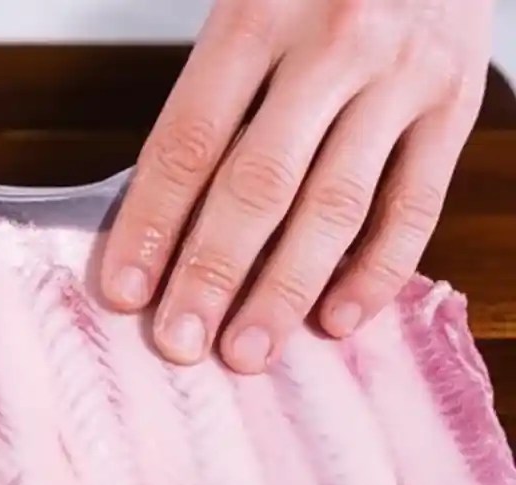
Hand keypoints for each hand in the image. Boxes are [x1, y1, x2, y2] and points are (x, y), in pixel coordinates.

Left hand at [98, 0, 491, 372]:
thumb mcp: (246, 0)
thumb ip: (210, 90)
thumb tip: (162, 212)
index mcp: (256, 15)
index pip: (188, 142)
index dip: (151, 224)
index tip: (125, 290)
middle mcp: (333, 45)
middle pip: (258, 185)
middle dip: (212, 274)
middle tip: (181, 342)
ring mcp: (403, 76)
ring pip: (335, 206)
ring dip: (285, 291)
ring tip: (246, 352)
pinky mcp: (457, 102)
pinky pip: (416, 204)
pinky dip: (377, 270)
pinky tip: (336, 320)